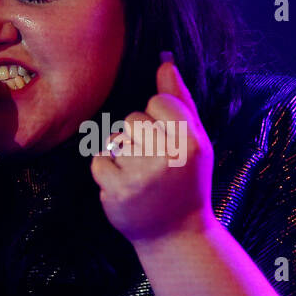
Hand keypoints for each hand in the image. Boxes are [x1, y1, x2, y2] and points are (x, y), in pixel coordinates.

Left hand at [90, 55, 214, 244]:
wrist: (177, 235)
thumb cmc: (187, 181)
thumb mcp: (196, 141)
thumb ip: (181, 100)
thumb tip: (165, 61)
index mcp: (191, 143)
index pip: (159, 102)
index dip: (159, 119)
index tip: (168, 142)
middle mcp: (167, 158)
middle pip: (134, 118)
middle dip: (140, 136)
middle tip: (154, 161)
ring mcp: (140, 176)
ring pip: (116, 138)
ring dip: (124, 153)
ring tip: (142, 173)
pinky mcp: (117, 192)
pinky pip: (100, 160)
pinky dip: (109, 170)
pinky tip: (127, 184)